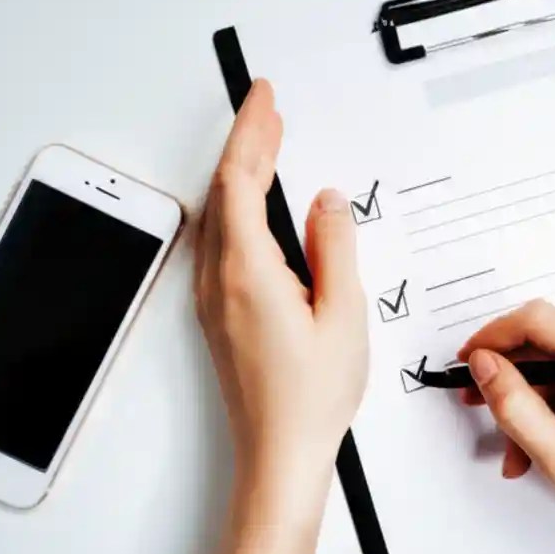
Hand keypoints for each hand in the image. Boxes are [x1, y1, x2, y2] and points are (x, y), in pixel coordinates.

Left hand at [193, 80, 367, 515]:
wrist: (277, 455)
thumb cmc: (310, 398)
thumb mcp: (343, 314)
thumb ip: (334, 248)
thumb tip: (327, 203)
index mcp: (247, 273)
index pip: (240, 179)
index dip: (251, 131)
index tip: (264, 98)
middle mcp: (218, 280)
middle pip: (223, 192)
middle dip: (246, 144)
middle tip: (269, 111)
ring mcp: (212, 299)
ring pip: (218, 216)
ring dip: (239, 175)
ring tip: (267, 147)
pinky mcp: (217, 315)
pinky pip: (220, 242)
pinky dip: (236, 209)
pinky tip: (255, 207)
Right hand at [459, 300, 554, 553]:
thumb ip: (517, 407)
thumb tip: (483, 363)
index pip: (543, 321)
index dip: (496, 337)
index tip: (464, 362)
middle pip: (553, 340)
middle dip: (512, 375)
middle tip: (474, 403)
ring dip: (533, 403)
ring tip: (514, 453)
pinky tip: (542, 449)